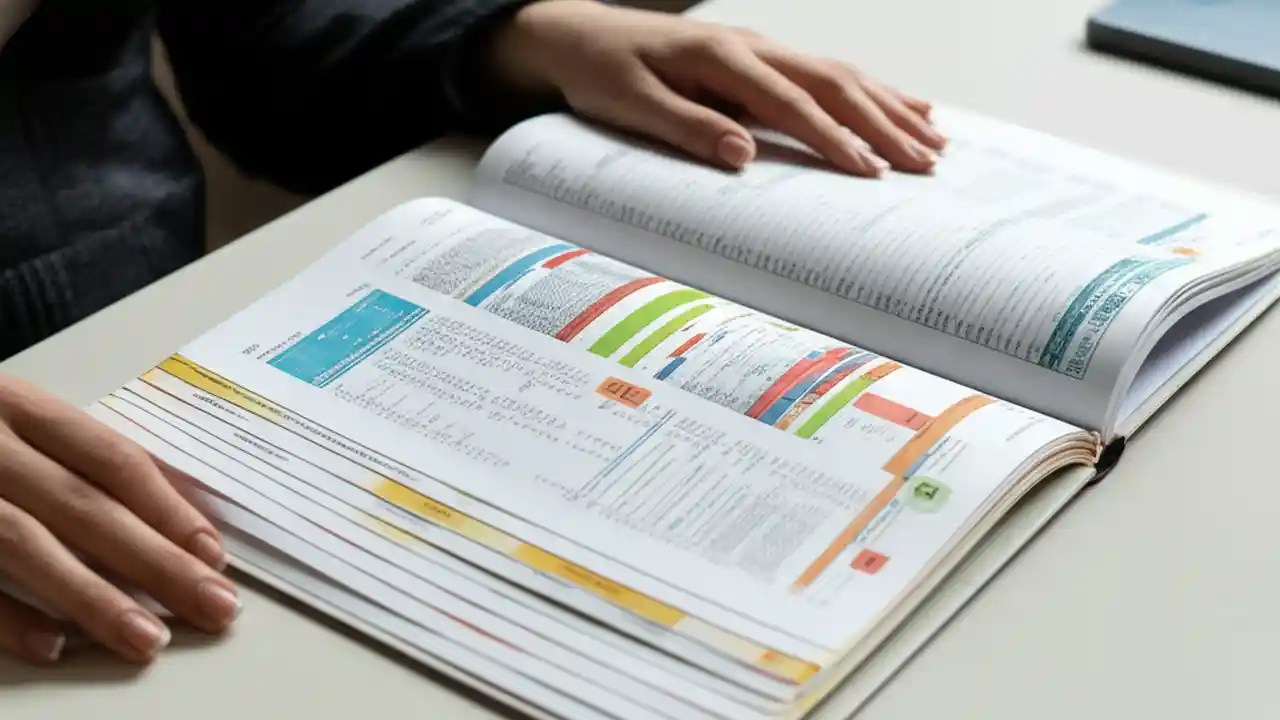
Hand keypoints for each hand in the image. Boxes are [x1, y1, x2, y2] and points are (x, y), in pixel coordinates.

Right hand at [0, 376, 237, 665]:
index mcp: (16, 405)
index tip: (213, 555)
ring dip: (92, 597)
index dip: (167, 508)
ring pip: (24, 546)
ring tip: (147, 639)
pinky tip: (52, 646)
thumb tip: (163, 520)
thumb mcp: (6, 415)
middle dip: (155, 561)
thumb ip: (67, 456)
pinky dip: (5, 617)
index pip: (110, 459)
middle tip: (213, 606)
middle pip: (83, 507)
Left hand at [490, 0, 944, 176]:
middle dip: (884, 125)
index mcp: (723, 60)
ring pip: (840, 74)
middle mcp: (752, 48)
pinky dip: (869, 90)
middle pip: (834, 84)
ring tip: (933, 139)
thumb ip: (687, 128)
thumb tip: (743, 154)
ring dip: (889, 107)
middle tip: (926, 163)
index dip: (834, 139)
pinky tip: (901, 104)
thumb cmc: (602, 73)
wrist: (579, 35)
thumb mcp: (631, 106)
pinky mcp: (759, 58)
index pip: (792, 105)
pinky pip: (825, 72)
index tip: (871, 172)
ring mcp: (760, 49)